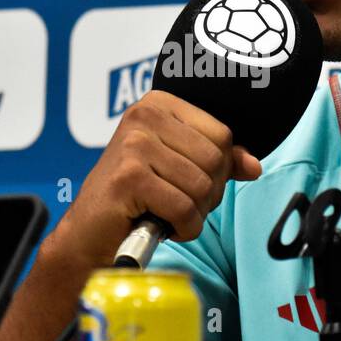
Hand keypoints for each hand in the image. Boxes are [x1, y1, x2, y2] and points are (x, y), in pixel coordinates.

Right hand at [48, 90, 261, 268]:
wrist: (86, 236)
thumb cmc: (132, 201)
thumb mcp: (178, 170)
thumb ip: (218, 162)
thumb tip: (254, 166)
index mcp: (158, 104)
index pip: (222, 135)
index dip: (217, 170)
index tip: (187, 183)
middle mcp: (144, 115)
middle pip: (216, 159)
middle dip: (206, 194)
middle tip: (177, 205)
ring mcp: (135, 144)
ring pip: (203, 186)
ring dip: (193, 214)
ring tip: (165, 215)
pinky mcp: (129, 177)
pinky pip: (185, 208)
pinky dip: (182, 229)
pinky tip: (161, 226)